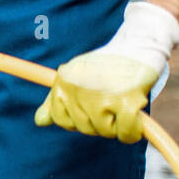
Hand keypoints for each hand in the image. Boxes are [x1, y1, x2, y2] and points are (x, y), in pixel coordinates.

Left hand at [33, 0, 178, 143]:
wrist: (138, 45)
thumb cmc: (106, 64)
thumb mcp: (76, 76)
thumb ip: (57, 99)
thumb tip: (39, 121)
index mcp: (63, 81)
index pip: (61, 119)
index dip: (78, 119)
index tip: (92, 109)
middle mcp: (78, 88)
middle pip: (84, 128)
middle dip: (100, 122)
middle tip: (112, 104)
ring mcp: (101, 95)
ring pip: (105, 132)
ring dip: (118, 125)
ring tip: (123, 103)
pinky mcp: (126, 101)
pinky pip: (126, 133)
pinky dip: (133, 131)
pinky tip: (136, 118)